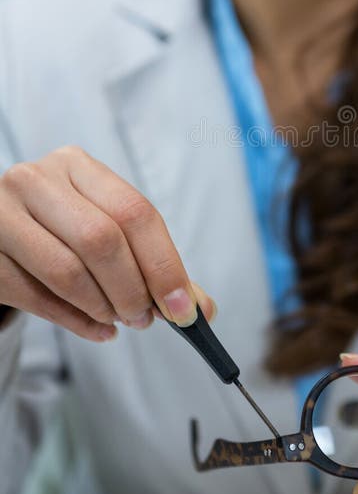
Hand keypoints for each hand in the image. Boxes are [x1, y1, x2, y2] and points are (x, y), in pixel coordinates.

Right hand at [0, 145, 214, 341]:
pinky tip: (95, 329)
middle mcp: (37, 180)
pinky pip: (33, 297)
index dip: (165, 265)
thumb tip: (202, 310)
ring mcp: (1, 214)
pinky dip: (73, 322)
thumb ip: (153, 263)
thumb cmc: (60, 228)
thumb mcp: (106, 226)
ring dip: (102, 307)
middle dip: (132, 290)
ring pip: (66, 271)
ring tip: (118, 320)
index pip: (135, 212)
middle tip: (145, 318)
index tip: (184, 309)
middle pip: (102, 240)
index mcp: (77, 165)